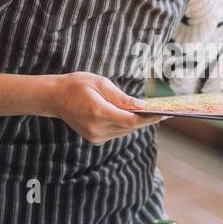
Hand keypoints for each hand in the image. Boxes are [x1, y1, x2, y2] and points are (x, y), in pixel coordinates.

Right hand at [45, 72, 166, 144]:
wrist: (55, 98)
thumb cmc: (78, 85)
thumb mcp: (101, 83)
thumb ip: (121, 97)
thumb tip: (142, 107)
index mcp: (97, 112)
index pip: (130, 120)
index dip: (149, 118)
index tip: (165, 113)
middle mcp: (96, 128)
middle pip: (130, 127)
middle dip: (148, 120)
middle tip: (167, 111)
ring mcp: (95, 136)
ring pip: (125, 131)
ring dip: (138, 122)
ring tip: (155, 113)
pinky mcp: (95, 140)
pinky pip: (118, 132)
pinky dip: (126, 125)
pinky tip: (134, 116)